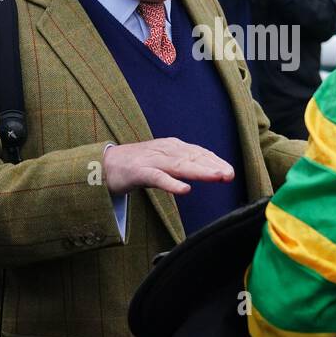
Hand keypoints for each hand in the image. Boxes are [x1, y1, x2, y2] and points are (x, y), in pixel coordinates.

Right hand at [103, 138, 234, 195]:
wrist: (105, 164)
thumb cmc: (138, 164)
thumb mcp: (164, 162)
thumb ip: (184, 164)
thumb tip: (209, 170)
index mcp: (172, 147)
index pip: (198, 152)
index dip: (215, 161)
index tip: (230, 171)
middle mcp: (165, 150)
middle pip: (193, 157)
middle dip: (213, 165)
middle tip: (230, 174)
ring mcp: (152, 160)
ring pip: (179, 165)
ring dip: (200, 171)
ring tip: (217, 177)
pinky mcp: (139, 172)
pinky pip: (157, 178)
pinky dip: (172, 184)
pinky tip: (185, 189)